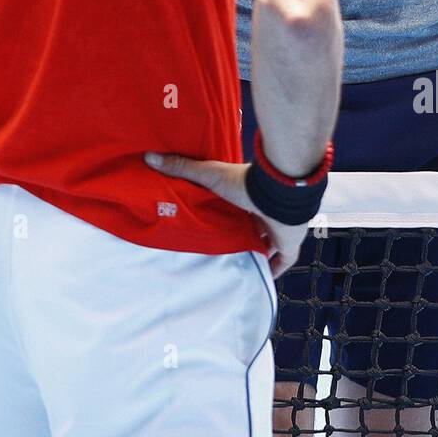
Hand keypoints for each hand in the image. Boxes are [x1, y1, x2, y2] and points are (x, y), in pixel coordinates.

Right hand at [144, 152, 308, 276]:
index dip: (225, 216)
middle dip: (239, 238)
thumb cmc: (244, 182)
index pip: (235, 209)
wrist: (277, 193)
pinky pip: (283, 261)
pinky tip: (262, 280)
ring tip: (236, 269)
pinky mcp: (289, 243)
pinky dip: (274, 270)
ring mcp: (278, 229)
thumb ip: (181, 168)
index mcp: (246, 197)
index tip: (210, 225)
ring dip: (255, 255)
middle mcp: (263, 212)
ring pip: (266, 245)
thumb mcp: (208, 175)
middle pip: (250, 228)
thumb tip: (149, 156)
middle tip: (219, 253)